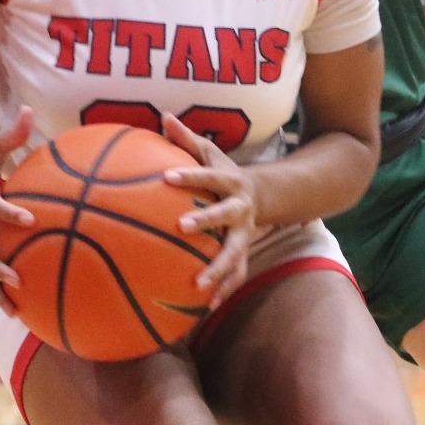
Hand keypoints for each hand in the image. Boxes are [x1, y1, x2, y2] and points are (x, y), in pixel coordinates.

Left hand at [159, 114, 257, 307]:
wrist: (261, 197)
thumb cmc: (222, 173)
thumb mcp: (210, 153)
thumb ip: (187, 138)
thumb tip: (163, 116)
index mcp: (231, 182)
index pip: (209, 176)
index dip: (191, 175)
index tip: (167, 177)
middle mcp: (241, 210)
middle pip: (225, 216)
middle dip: (206, 221)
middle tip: (181, 227)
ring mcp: (244, 234)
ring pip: (234, 254)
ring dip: (218, 270)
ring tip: (197, 286)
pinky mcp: (243, 254)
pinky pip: (235, 276)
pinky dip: (222, 292)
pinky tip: (204, 309)